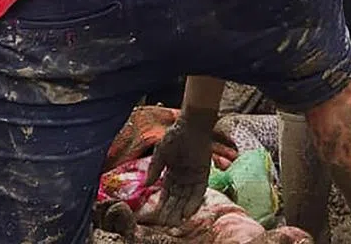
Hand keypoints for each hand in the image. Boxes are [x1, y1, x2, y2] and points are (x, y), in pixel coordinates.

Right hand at [143, 111, 215, 225]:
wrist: (191, 125)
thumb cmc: (175, 135)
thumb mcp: (160, 153)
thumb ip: (155, 169)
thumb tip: (147, 185)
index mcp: (171, 173)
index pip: (166, 194)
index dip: (162, 205)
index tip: (158, 217)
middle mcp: (182, 178)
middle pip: (177, 199)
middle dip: (172, 211)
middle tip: (167, 225)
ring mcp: (193, 177)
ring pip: (187, 198)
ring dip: (182, 210)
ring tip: (177, 223)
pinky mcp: (204, 175)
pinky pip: (199, 192)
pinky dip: (194, 202)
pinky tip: (188, 212)